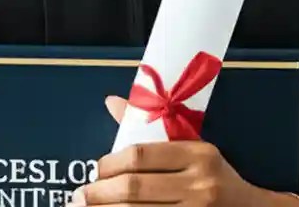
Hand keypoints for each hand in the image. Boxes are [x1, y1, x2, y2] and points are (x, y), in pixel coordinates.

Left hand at [69, 96, 298, 205]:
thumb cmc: (217, 178)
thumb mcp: (192, 147)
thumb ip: (151, 128)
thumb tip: (112, 102)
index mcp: (198, 154)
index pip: (140, 155)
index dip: (109, 164)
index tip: (97, 170)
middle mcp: (200, 185)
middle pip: (134, 187)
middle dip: (100, 192)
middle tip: (81, 195)